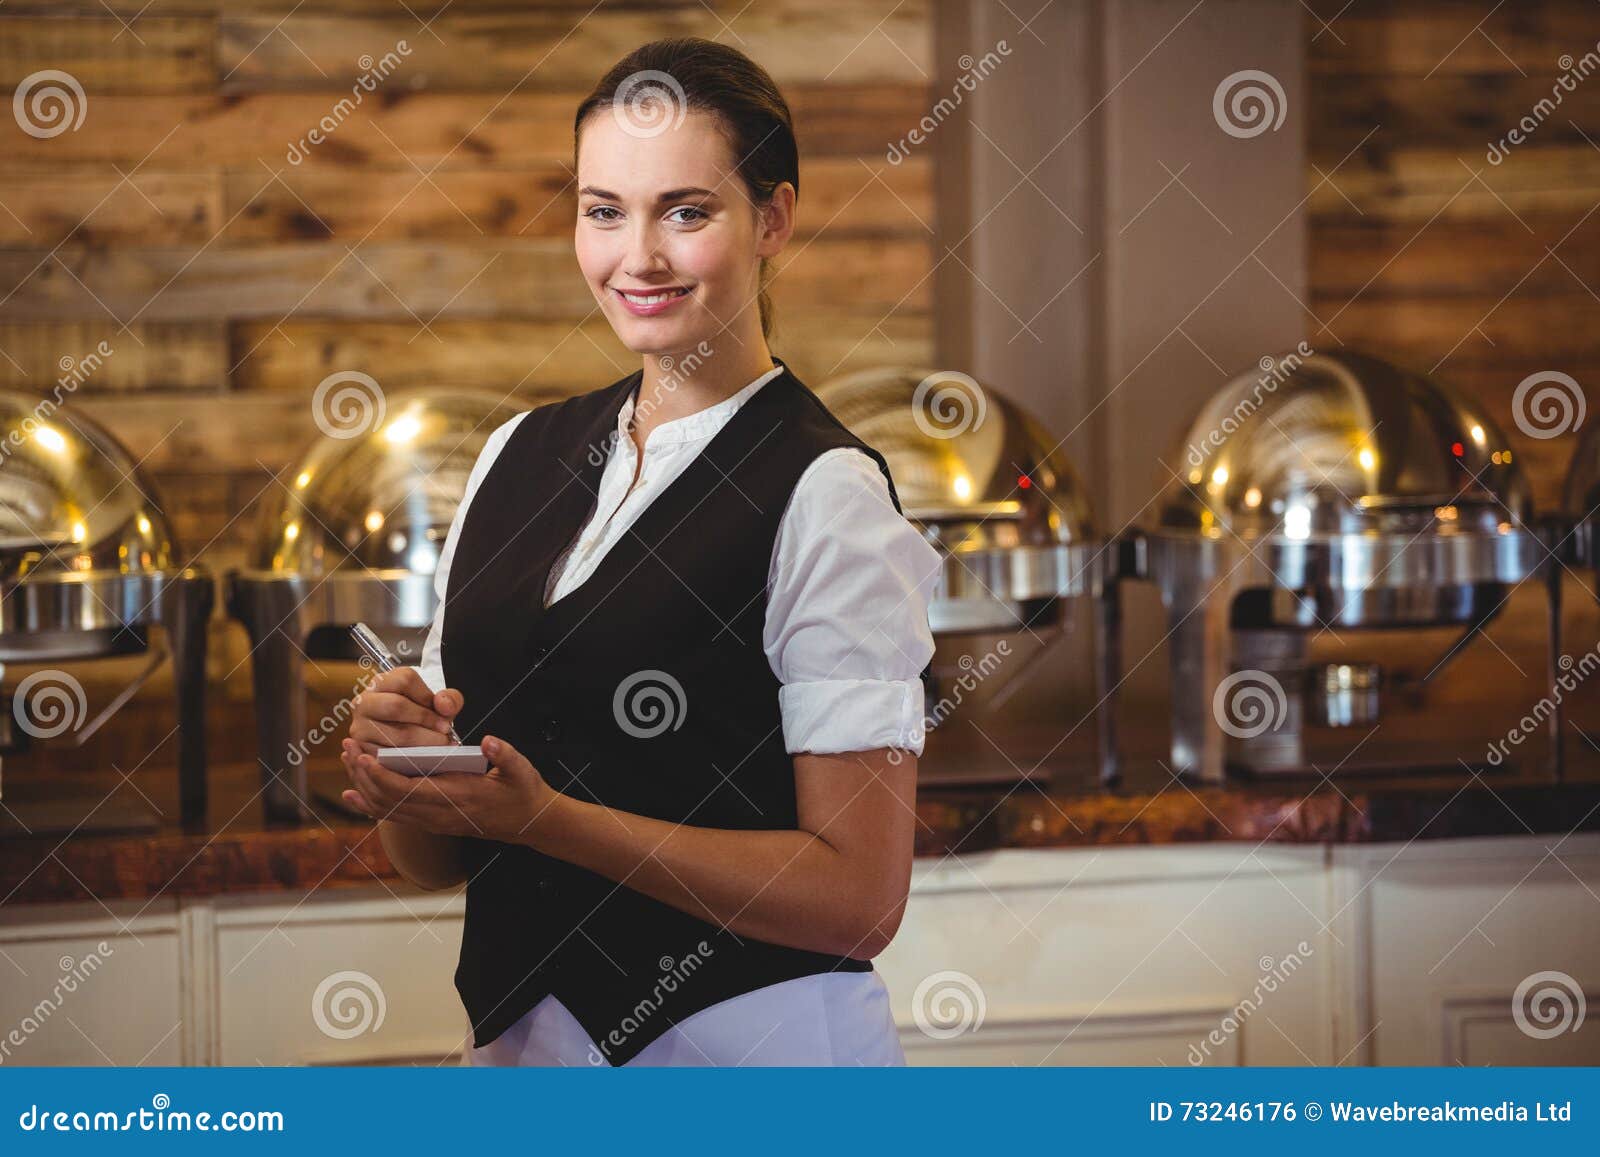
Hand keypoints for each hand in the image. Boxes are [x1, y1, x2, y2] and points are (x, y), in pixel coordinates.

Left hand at [339, 734, 559, 844]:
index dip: (382, 776)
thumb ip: (505, 755)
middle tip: (347, 747)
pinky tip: (354, 793)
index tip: (364, 756)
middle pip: (389, 800)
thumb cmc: (521, 792)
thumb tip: (489, 741)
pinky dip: (370, 805)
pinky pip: (394, 816)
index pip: (408, 790)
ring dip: (364, 785)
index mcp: (458, 797)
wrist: (528, 822)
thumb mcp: (521, 770)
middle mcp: (440, 814)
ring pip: (387, 809)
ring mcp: (433, 822)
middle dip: (364, 774)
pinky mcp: (431, 822)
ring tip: (348, 759)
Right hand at [345, 666, 460, 758]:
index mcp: (383, 682)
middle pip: (396, 706)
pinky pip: (389, 756)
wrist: (401, 737)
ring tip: (439, 748)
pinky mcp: (362, 748)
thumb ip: (449, 700)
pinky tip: (424, 759)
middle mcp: (365, 701)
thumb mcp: (437, 703)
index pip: (405, 680)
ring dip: (423, 744)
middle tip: (444, 735)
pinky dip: (410, 760)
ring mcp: (360, 725)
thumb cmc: (419, 716)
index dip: (427, 698)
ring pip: (394, 735)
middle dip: (426, 722)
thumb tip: (445, 706)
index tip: (445, 715)